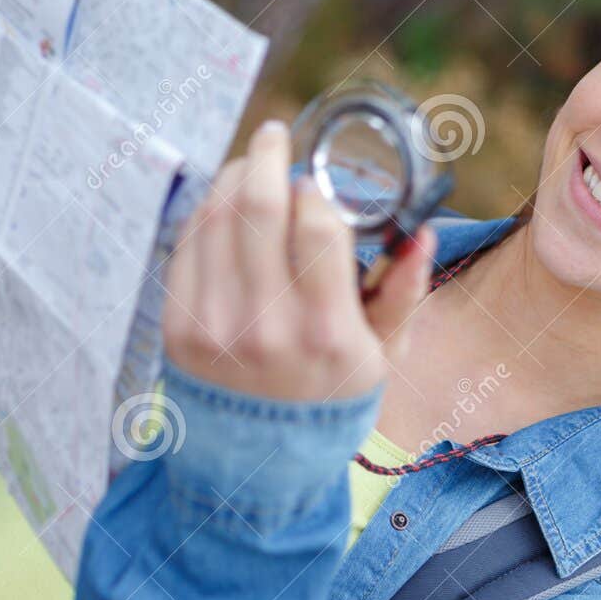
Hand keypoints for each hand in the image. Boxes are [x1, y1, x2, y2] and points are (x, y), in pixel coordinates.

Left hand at [162, 118, 432, 402]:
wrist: (260, 464)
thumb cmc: (331, 398)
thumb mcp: (383, 355)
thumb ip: (404, 292)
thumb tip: (421, 232)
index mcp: (327, 331)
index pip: (318, 224)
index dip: (315, 188)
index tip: (315, 183)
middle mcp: (268, 326)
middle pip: (257, 206)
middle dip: (267, 155)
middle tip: (275, 136)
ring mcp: (216, 326)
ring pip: (216, 217)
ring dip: (233, 177)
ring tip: (249, 166)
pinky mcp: (179, 329)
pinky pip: (187, 246)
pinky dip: (205, 214)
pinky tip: (222, 206)